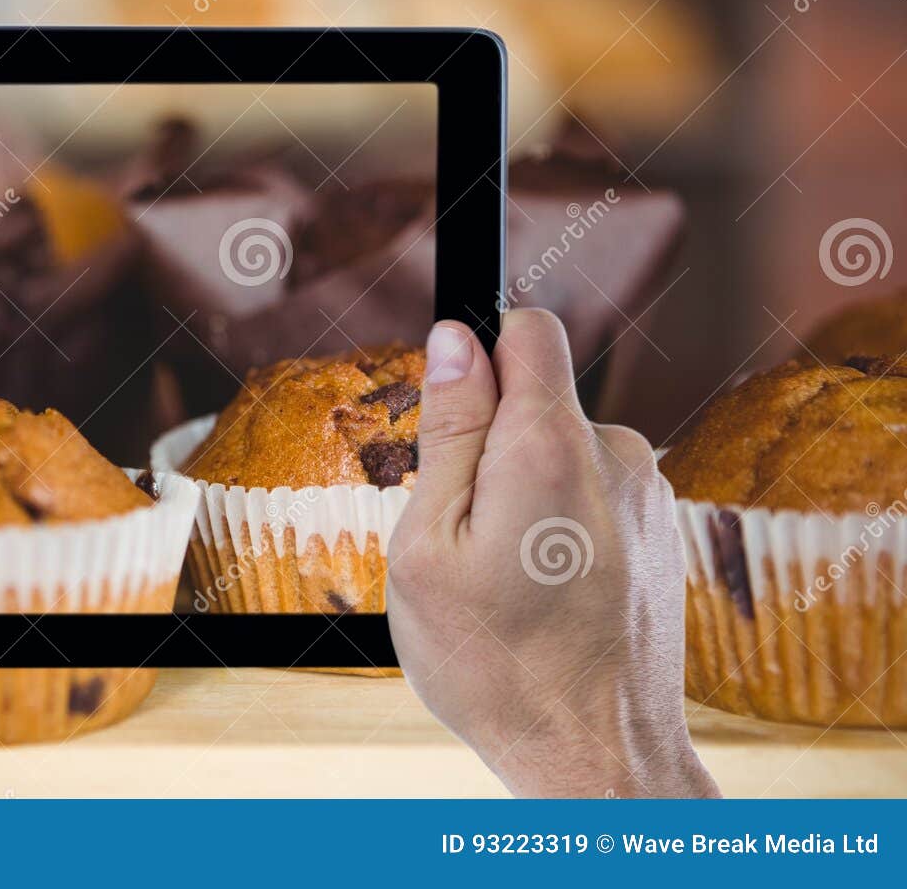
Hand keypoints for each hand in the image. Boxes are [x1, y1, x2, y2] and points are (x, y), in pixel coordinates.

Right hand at [388, 309, 717, 797]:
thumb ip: (446, 433)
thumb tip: (454, 340)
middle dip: (489, 447)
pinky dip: (558, 527)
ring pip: (559, 452)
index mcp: (551, 449)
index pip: (527, 330)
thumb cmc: (494, 664)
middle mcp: (617, 457)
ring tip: (506, 581)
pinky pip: (590, 494)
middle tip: (464, 539)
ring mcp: (649, 495)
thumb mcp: (426, 546)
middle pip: (536, 400)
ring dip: (523, 494)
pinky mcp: (660, 530)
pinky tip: (545, 595)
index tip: (451, 413)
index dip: (477, 354)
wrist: (595, 757)